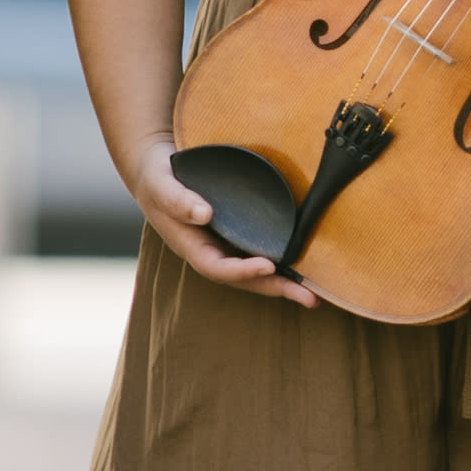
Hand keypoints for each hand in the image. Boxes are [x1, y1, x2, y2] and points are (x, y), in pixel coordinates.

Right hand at [123, 130, 320, 308]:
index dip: (242, 271)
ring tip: (313, 294)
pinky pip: (259, 253)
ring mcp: (224, 246)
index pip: (217, 267)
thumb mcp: (161, 185)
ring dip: (283, 284)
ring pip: (255, 272)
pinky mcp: (236, 235)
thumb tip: (204, 213)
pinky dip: (281, 264)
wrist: (157, 172)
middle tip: (308, 298)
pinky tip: (304, 268)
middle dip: (275, 289)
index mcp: (191, 246)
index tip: (268, 266)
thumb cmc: (158, 178)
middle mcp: (210, 252)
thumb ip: (178, 200)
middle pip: (243, 279)